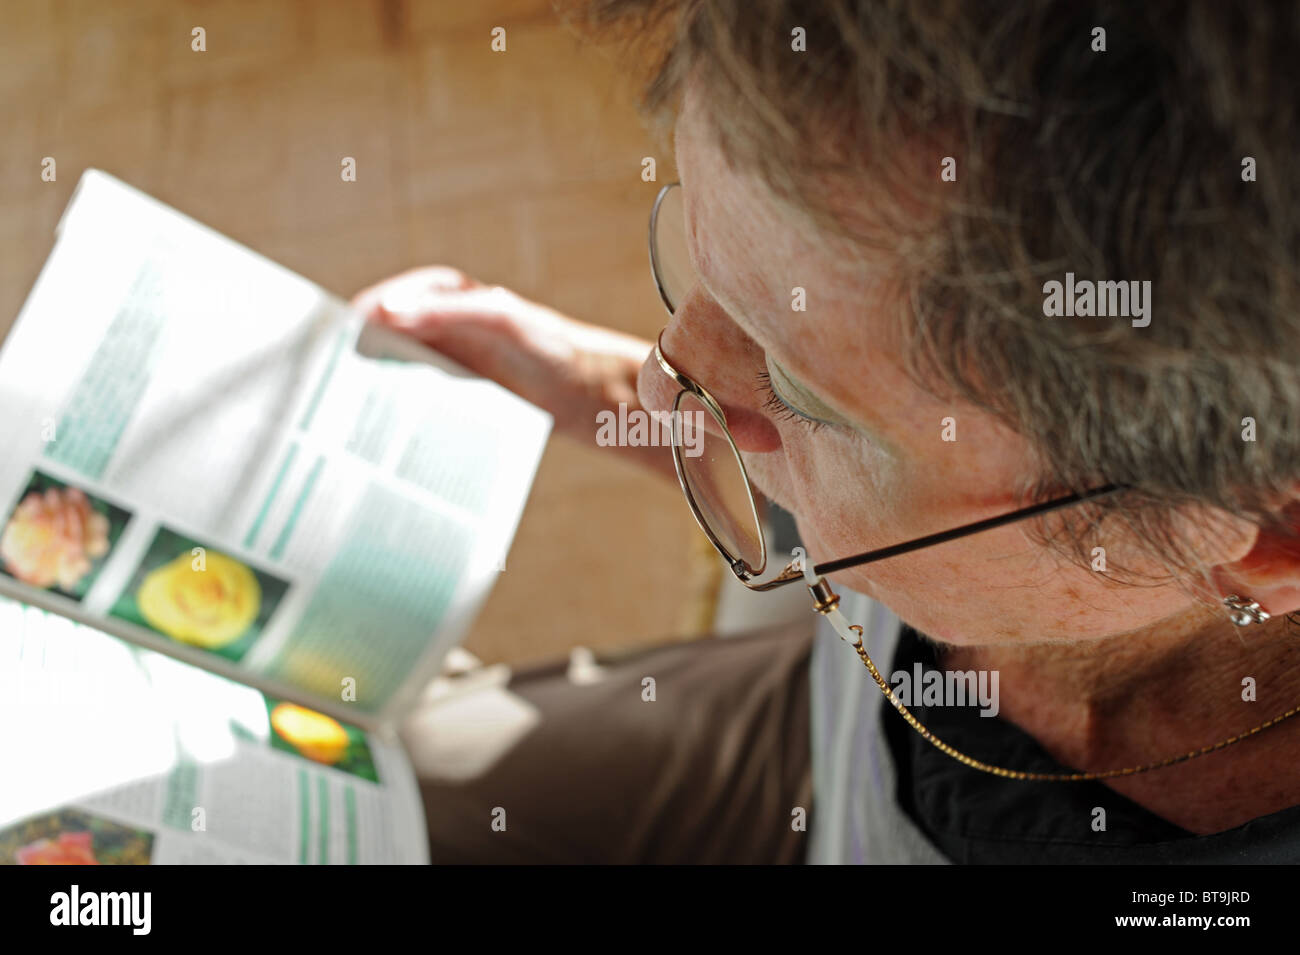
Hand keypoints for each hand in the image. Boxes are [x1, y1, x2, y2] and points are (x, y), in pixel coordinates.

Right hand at [350, 266, 674, 477]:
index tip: (326, 348)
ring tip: (340, 418)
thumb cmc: (554, 349)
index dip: (353, 323)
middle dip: (353, 362)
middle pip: (381, 341)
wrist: (594, 397)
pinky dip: (397, 416)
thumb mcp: (505, 322)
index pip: (385, 304)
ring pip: (395, 375)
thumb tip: (389, 313)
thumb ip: (452, 313)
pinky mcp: (456, 397)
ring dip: (371, 394)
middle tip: (322, 391)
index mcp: (447, 297)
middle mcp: (441, 328)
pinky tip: (382, 438)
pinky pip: (416, 403)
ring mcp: (447, 364)